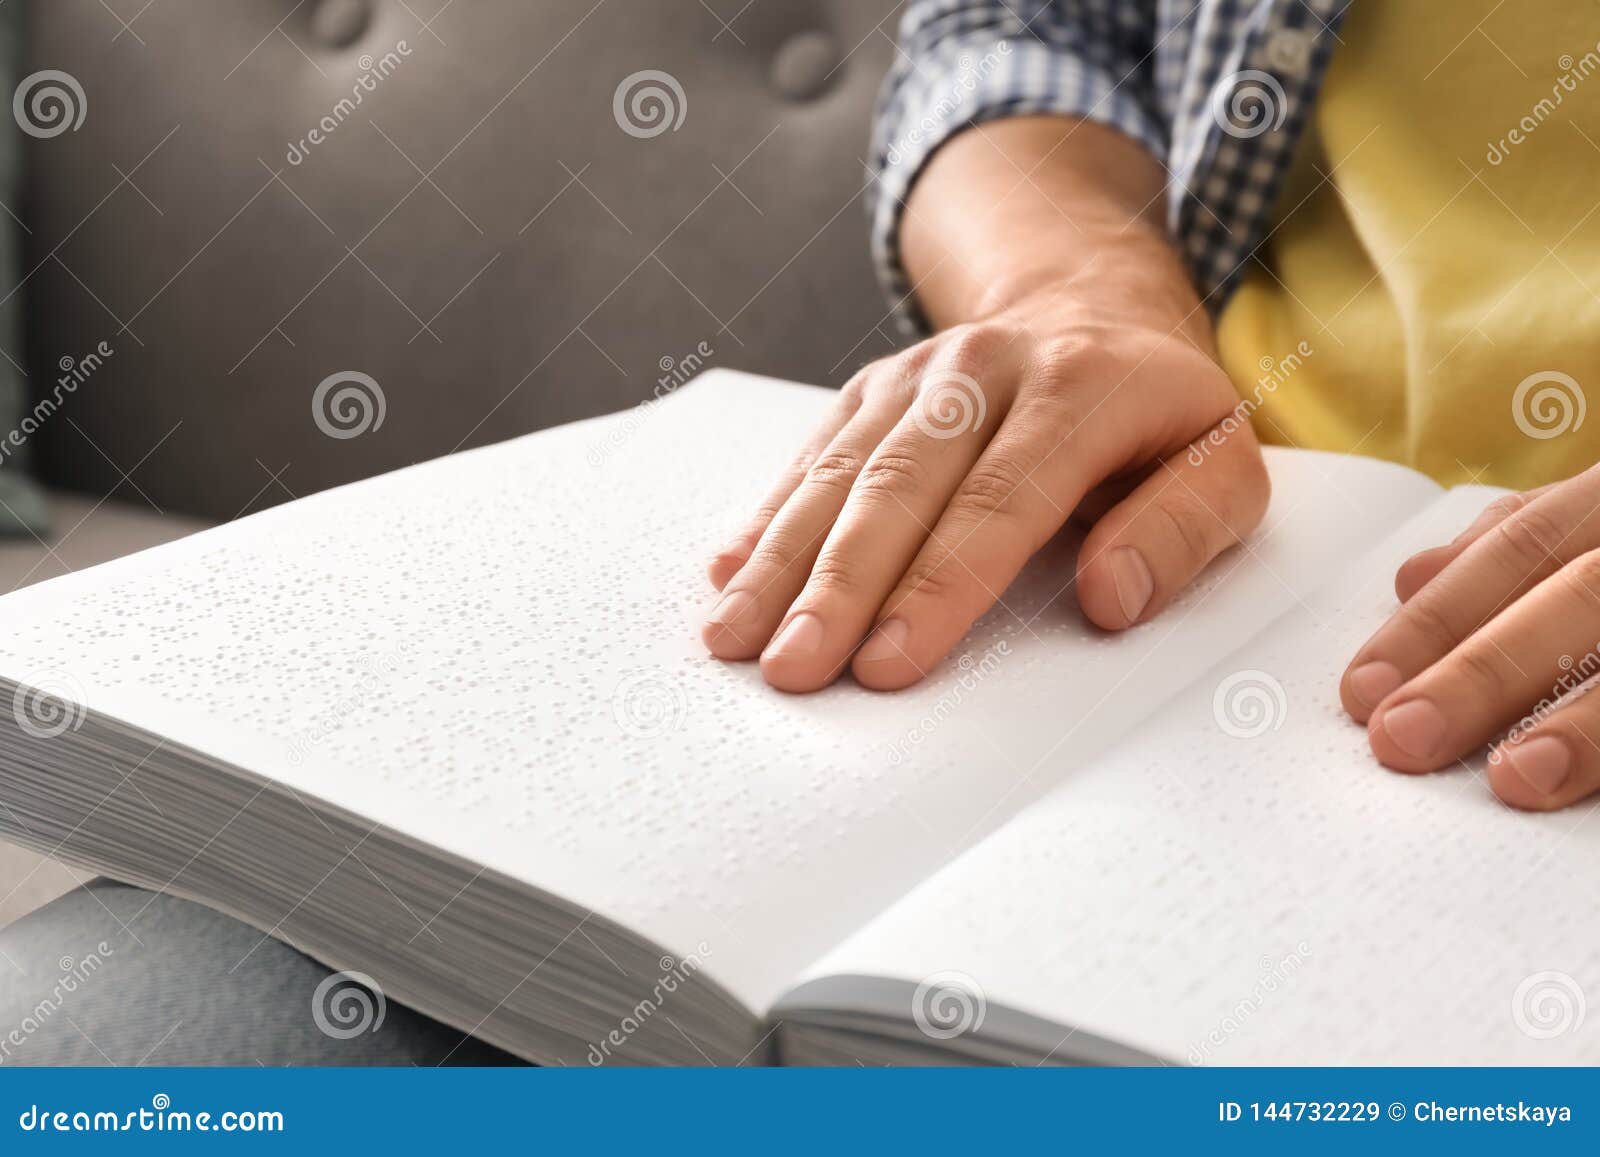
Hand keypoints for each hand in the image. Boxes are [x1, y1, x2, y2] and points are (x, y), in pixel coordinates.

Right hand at [700, 274, 1269, 692]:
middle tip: (791, 669)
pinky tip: (728, 573)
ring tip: (734, 638)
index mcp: (1081, 388)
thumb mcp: (1225, 465)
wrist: (1090, 309)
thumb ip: (1184, 531)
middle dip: (838, 587)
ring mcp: (916, 373)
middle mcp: (984, 369)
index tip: (888, 665)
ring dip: (781, 561)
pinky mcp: (870, 390)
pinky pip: (811, 455)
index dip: (940, 587)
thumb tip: (1111, 597)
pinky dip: (767, 517)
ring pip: (839, 472)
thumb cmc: (1158, 419)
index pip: (1000, 501)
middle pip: (899, 487)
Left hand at [1341, 468, 1599, 809]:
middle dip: (1483, 671)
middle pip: (1579, 598)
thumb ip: (1515, 549)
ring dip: (1582, 725)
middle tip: (1402, 740)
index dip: (1439, 619)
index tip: (1362, 690)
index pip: (1518, 548)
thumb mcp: (1593, 519)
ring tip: (1513, 780)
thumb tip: (1414, 579)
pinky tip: (1579, 791)